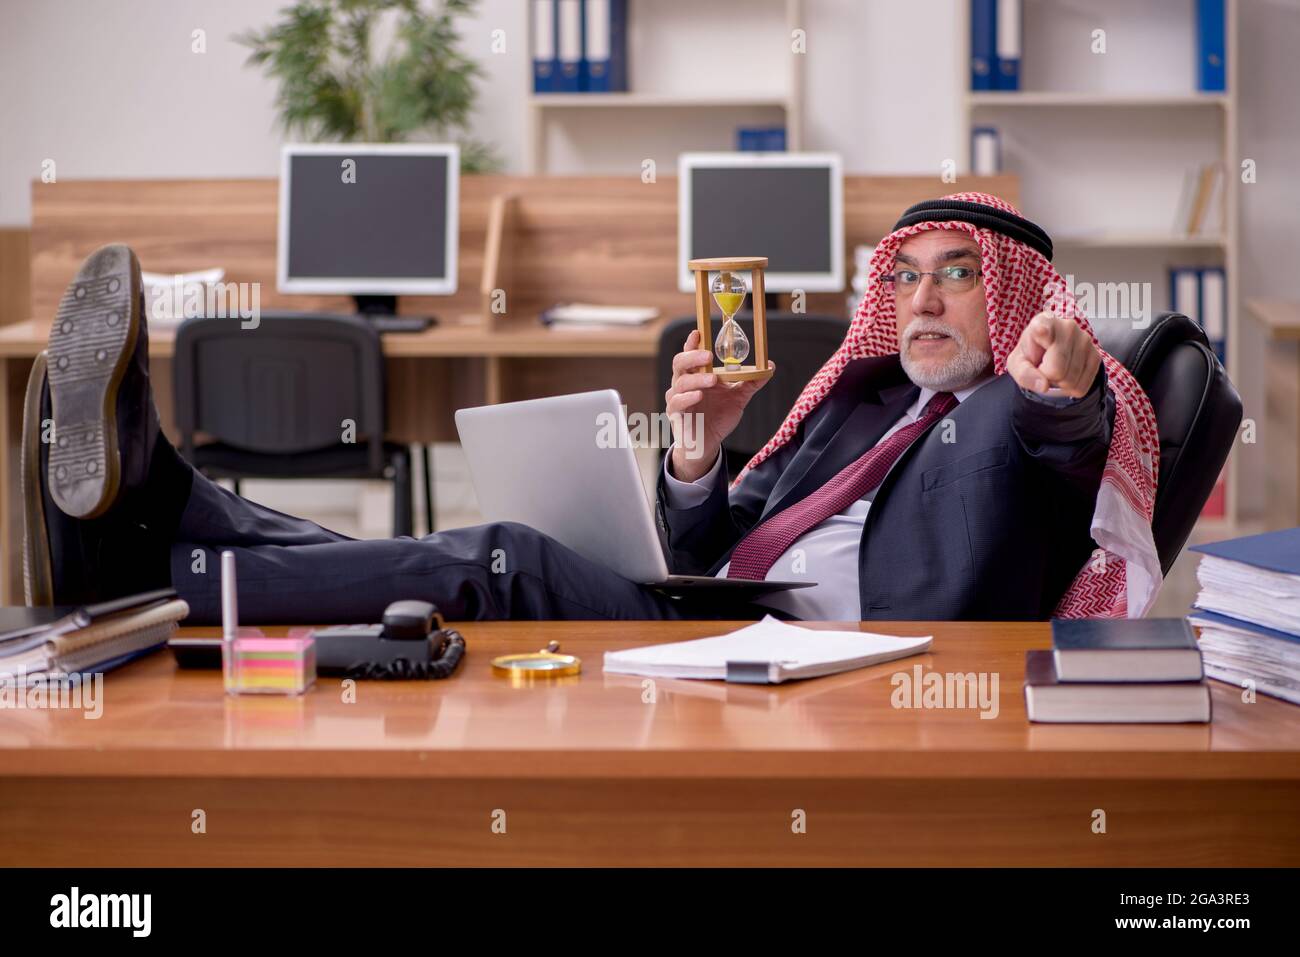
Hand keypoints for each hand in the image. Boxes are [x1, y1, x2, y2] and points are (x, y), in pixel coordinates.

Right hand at [665, 329, 772, 481]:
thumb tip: (769, 366)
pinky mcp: (676, 414)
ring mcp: (677, 398)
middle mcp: (684, 383)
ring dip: (696, 379)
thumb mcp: (738, 398)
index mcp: (697, 375)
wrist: (707, 443)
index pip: (691, 354)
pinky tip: (698, 395)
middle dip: (693, 357)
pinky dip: (687, 398)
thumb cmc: (718, 417)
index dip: (692, 343)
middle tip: (708, 356)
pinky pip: (677, 402)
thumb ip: (751, 382)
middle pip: (680, 362)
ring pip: (680, 382)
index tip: (698, 332)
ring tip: (712, 380)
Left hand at [1007, 311, 1100, 398]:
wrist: (1047, 355)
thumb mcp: (1017, 364)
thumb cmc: (1030, 356)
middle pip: (1057, 370)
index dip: (1043, 333)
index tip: (1040, 331)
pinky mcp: (1096, 354)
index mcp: (1043, 322)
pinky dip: (1071, 388)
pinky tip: (1066, 374)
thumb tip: (1044, 386)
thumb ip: (1024, 374)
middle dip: (1047, 378)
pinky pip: (1082, 386)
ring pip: (1071, 380)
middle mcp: (1067, 327)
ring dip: (1059, 384)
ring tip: (1054, 370)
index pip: (1044, 329)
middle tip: (1043, 368)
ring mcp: (1085, 339)